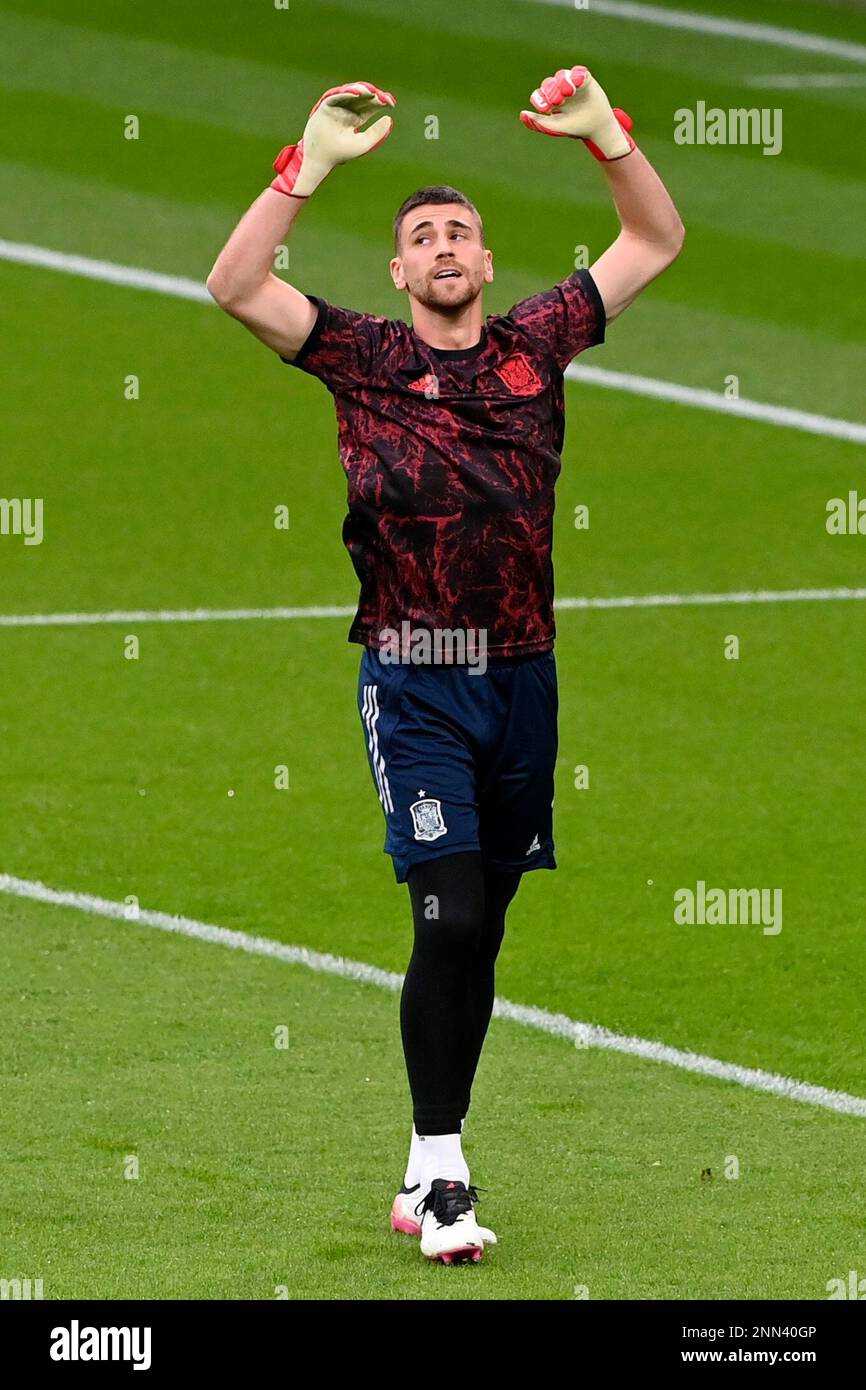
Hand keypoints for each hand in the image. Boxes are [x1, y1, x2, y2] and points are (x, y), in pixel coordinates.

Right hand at [272, 81, 395, 197]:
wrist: (322, 158)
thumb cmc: (341, 153)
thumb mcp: (363, 143)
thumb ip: (377, 133)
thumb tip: (389, 118)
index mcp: (356, 118)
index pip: (370, 105)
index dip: (381, 102)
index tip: (391, 104)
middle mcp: (347, 110)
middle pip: (362, 97)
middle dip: (373, 95)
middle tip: (383, 97)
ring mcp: (337, 107)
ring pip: (350, 93)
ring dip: (361, 91)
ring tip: (371, 92)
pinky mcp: (326, 106)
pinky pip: (336, 97)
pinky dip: (345, 94)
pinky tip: (356, 94)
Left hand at [519, 66, 633, 160]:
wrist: (596, 127)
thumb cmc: (574, 127)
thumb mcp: (555, 127)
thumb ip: (538, 122)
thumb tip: (522, 114)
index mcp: (550, 101)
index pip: (539, 94)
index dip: (540, 98)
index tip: (545, 109)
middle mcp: (558, 90)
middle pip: (549, 83)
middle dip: (551, 91)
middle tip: (557, 101)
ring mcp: (572, 83)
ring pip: (561, 76)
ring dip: (563, 83)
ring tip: (568, 92)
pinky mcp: (585, 78)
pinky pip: (578, 72)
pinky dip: (577, 76)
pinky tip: (578, 83)